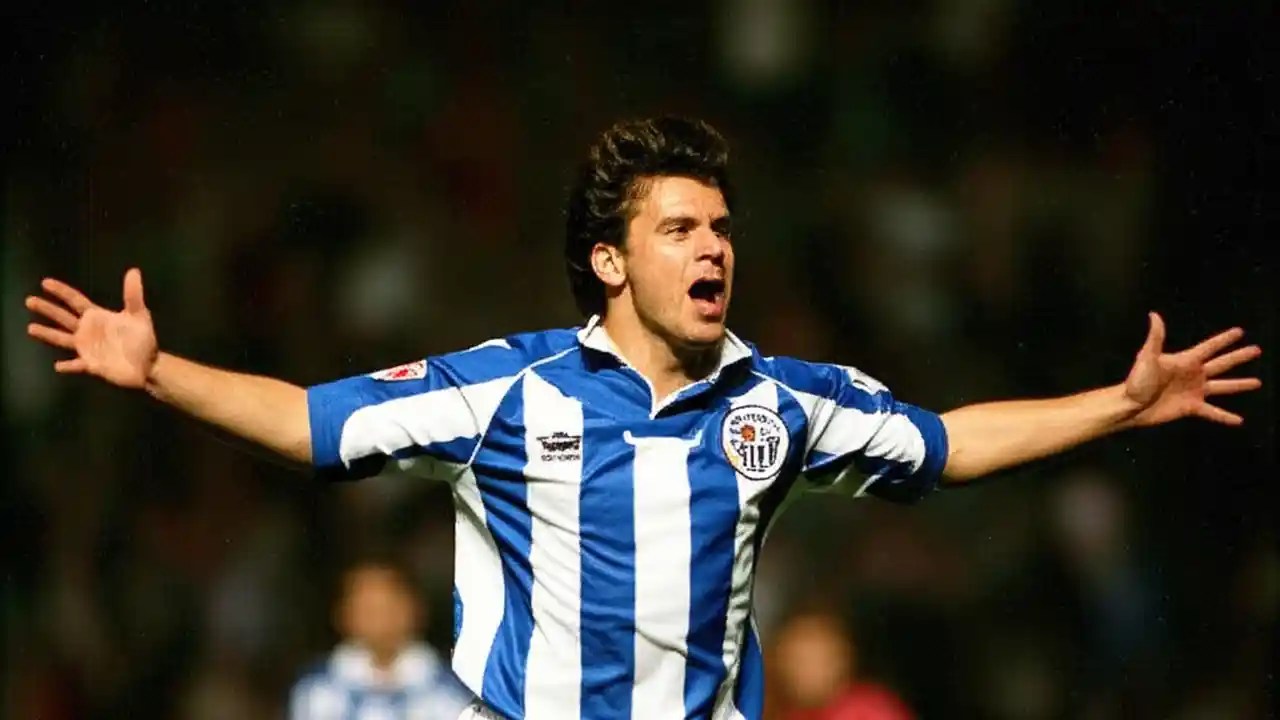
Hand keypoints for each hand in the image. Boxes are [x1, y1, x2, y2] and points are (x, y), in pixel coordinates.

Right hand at [25, 268, 158, 389]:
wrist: (149, 364)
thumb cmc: (143, 338)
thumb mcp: (139, 314)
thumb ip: (133, 294)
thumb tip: (134, 271)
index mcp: (97, 317)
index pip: (75, 300)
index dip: (61, 291)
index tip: (45, 282)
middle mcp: (88, 330)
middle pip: (63, 317)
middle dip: (47, 309)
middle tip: (29, 300)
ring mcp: (87, 348)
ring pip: (62, 339)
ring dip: (48, 334)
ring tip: (30, 328)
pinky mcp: (91, 365)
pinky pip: (76, 365)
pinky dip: (68, 366)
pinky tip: (57, 366)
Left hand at [1124, 312, 1261, 426]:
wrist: (1130, 406)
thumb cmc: (1137, 381)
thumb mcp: (1147, 358)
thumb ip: (1155, 338)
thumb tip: (1154, 315)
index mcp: (1186, 361)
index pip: (1210, 347)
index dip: (1224, 339)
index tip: (1240, 331)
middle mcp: (1193, 374)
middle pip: (1222, 364)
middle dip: (1238, 357)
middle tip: (1256, 350)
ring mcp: (1194, 391)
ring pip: (1223, 387)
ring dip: (1239, 385)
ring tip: (1257, 382)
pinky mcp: (1191, 407)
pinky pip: (1213, 412)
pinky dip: (1225, 417)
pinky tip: (1239, 421)